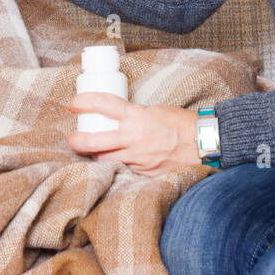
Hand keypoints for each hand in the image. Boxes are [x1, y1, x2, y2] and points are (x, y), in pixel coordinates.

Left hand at [65, 94, 202, 175]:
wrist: (203, 142)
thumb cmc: (181, 122)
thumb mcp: (154, 110)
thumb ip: (134, 116)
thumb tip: (117, 118)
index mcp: (137, 117)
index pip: (104, 105)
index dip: (85, 102)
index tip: (73, 103)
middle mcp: (134, 138)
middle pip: (95, 141)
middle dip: (77, 141)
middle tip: (71, 139)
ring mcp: (138, 158)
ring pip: (106, 160)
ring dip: (96, 157)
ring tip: (92, 153)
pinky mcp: (144, 173)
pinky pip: (125, 170)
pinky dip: (119, 166)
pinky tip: (117, 163)